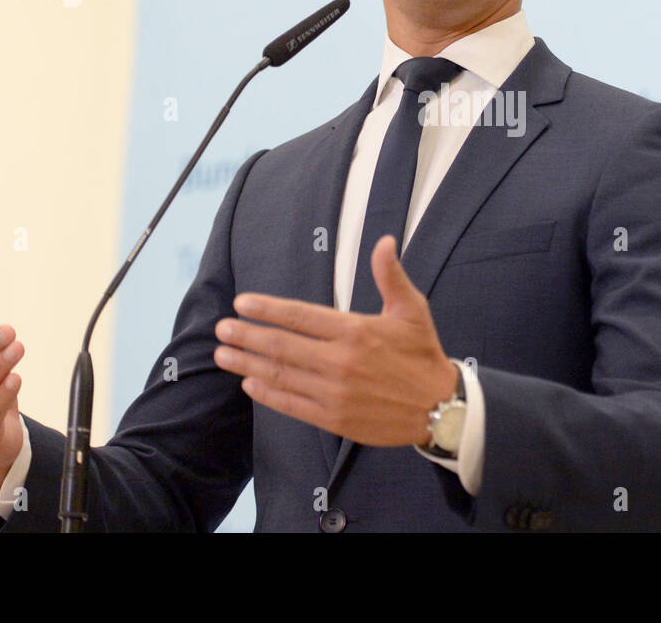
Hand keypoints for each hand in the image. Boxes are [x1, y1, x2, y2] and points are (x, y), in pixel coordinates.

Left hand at [213, 235, 457, 446]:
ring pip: (281, 375)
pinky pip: (292, 404)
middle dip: (247, 336)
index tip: (242, 303)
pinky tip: (250, 384)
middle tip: (221, 330)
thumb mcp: (412, 309)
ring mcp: (334, 392)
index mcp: (355, 331)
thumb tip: (383, 241)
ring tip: (222, 355)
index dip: (267, 309)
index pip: (300, 315)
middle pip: (282, 346)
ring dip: (247, 364)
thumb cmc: (423, 354)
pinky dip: (268, 394)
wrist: (440, 407)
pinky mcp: (334, 418)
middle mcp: (340, 361)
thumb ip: (390, 275)